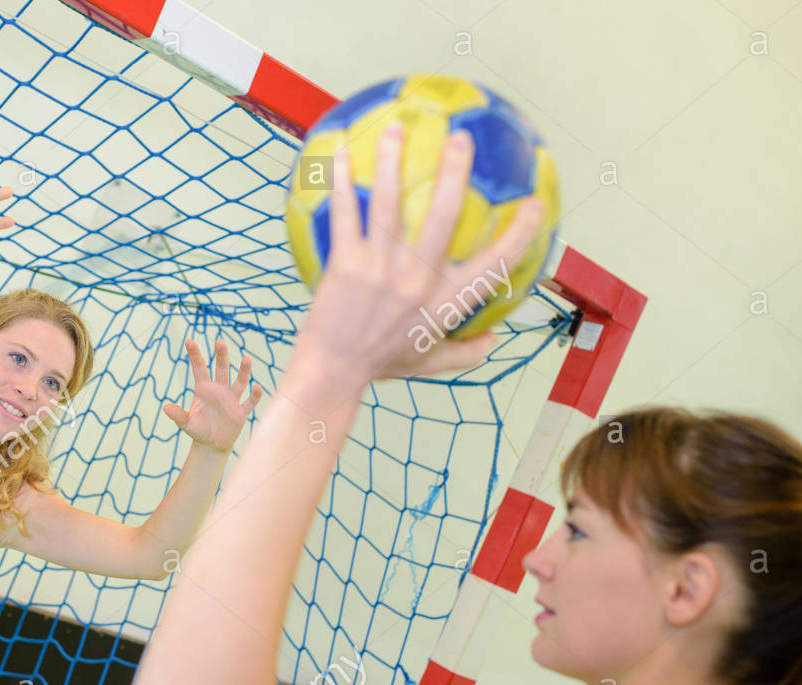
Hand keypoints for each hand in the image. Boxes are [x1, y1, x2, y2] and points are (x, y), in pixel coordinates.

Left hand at [162, 338, 262, 451]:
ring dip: (243, 372)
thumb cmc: (198, 430)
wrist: (212, 445)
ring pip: (239, 382)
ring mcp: (231, 400)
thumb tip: (165, 408)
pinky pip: (249, 402)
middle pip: (221, 369)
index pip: (199, 368)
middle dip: (221, 356)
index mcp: (203, 389)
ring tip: (246, 359)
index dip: (195, 355)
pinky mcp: (241, 412)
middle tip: (219, 341)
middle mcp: (219, 390)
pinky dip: (254, 396)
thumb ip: (178, 415)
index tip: (189, 341)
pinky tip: (257, 387)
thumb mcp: (186, 424)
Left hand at [291, 124, 544, 389]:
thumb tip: (495, 340)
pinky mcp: (345, 267)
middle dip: (455, 173)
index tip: (537, 204)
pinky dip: (343, 182)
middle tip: (462, 137)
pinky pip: (346, 215)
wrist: (330, 375)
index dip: (519, 234)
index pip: (494, 266)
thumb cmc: (378, 365)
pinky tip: (342, 153)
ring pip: (391, 206)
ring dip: (395, 162)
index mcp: (443, 305)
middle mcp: (416, 284)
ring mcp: (379, 272)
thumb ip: (465, 353)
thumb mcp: (427, 363)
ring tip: (398, 126)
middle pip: (444, 219)